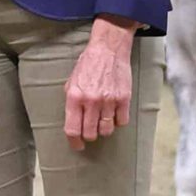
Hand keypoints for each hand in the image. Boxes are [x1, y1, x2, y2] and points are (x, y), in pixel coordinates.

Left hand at [64, 16, 135, 150]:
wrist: (108, 49)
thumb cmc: (88, 64)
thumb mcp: (72, 81)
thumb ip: (71, 102)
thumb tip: (73, 122)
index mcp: (75, 97)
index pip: (72, 129)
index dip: (74, 142)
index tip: (77, 145)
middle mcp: (91, 101)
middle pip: (90, 134)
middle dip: (89, 136)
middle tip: (90, 132)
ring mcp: (109, 101)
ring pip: (106, 130)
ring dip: (103, 130)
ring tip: (102, 121)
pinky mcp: (124, 99)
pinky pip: (121, 122)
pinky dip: (118, 121)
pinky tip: (114, 113)